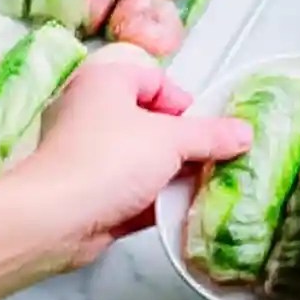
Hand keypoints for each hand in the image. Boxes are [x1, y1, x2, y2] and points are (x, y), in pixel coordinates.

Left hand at [3, 60, 251, 268]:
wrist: (53, 220)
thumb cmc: (109, 160)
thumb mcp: (172, 140)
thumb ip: (212, 136)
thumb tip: (245, 133)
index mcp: (104, 83)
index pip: (154, 80)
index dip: (183, 102)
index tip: (201, 129)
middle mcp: (90, 112)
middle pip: (150, 122)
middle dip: (183, 144)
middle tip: (207, 161)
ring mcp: (86, 155)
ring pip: (142, 159)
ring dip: (172, 175)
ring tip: (198, 189)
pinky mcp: (87, 194)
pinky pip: (131, 191)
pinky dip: (154, 200)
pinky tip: (179, 212)